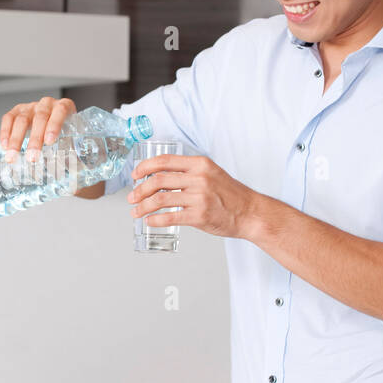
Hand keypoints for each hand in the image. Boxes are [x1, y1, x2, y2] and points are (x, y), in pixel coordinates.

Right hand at [0, 96, 74, 161]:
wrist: (54, 128)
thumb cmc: (65, 136)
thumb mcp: (73, 143)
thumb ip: (73, 158)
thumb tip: (74, 183)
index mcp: (65, 107)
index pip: (61, 111)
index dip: (55, 125)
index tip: (50, 142)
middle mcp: (47, 104)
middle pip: (40, 117)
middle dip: (35, 139)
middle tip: (32, 158)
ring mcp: (31, 106)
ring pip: (22, 119)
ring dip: (16, 140)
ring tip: (13, 157)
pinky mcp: (17, 111)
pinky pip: (8, 118)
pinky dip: (6, 132)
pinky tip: (5, 146)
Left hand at [127, 154, 259, 239]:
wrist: (250, 212)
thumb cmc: (230, 195)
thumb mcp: (211, 173)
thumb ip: (189, 172)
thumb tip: (159, 177)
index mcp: (199, 164)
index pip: (164, 161)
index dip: (144, 167)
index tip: (135, 175)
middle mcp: (199, 178)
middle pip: (158, 180)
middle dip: (139, 190)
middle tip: (132, 197)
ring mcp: (199, 197)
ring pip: (160, 199)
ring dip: (143, 206)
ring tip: (136, 211)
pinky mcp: (200, 216)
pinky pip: (170, 217)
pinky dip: (155, 220)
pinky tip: (150, 221)